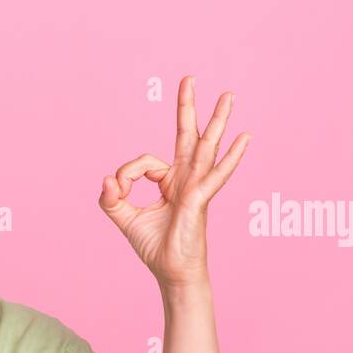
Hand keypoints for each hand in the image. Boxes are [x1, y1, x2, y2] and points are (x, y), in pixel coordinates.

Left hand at [98, 75, 250, 289]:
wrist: (172, 273)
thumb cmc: (155, 247)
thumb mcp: (125, 219)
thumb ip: (112, 198)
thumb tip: (108, 178)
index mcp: (170, 181)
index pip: (144, 162)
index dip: (126, 174)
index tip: (120, 190)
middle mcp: (186, 179)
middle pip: (187, 136)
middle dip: (186, 107)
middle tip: (188, 78)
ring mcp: (196, 187)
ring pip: (206, 146)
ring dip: (217, 120)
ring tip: (229, 95)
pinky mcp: (200, 199)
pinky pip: (217, 173)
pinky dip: (231, 156)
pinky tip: (245, 137)